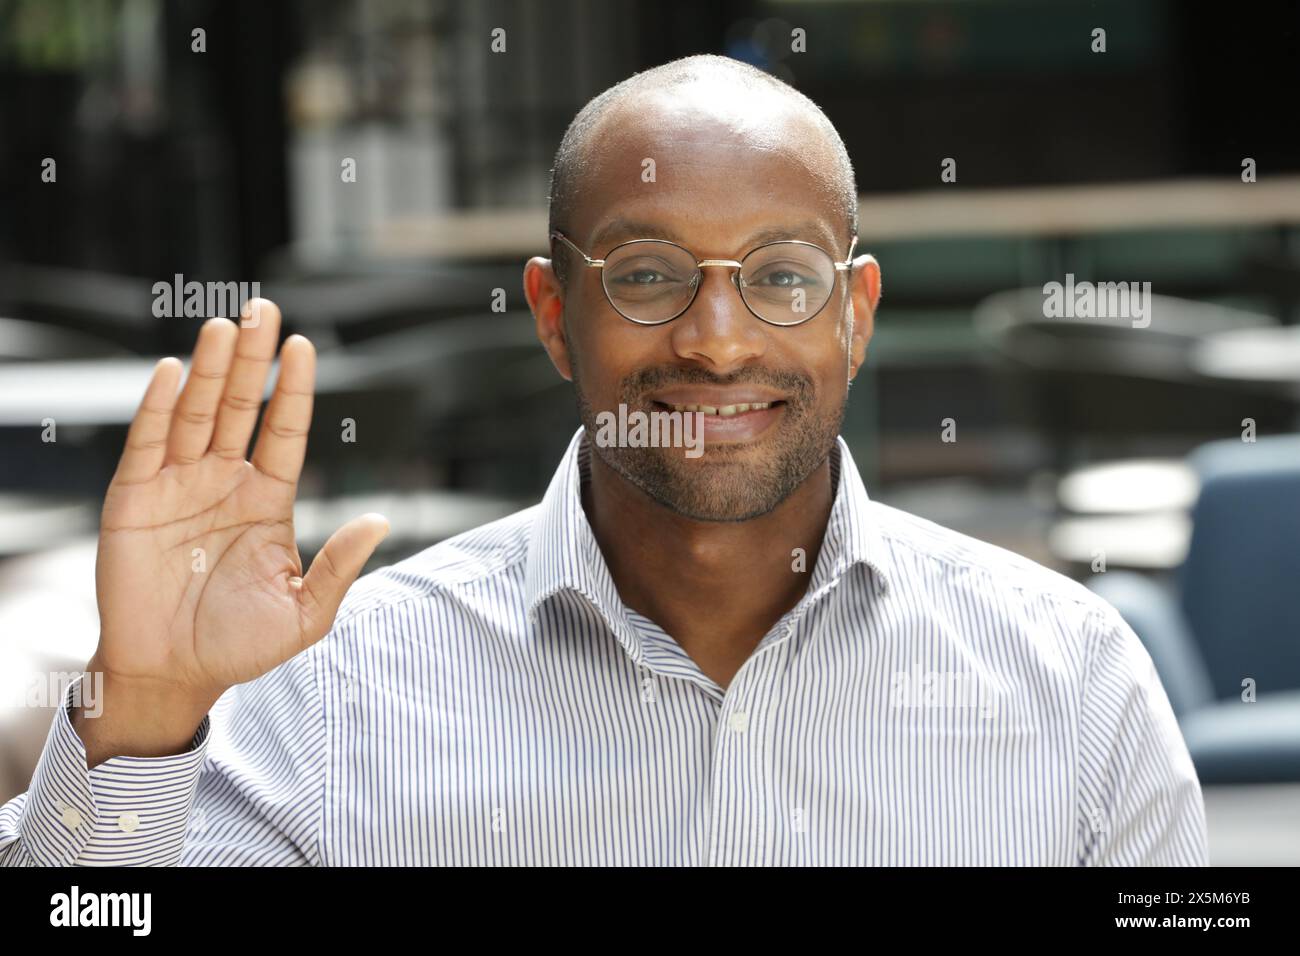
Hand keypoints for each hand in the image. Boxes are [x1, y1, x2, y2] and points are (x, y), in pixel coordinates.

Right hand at [90, 298, 388, 720]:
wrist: (172, 675)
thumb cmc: (238, 646)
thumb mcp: (305, 613)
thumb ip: (339, 566)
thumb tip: (380, 520)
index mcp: (267, 499)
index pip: (284, 431)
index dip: (294, 389)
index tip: (304, 345)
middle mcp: (224, 482)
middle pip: (242, 407)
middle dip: (252, 359)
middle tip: (263, 309)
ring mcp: (178, 486)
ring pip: (197, 414)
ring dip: (209, 369)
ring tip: (224, 325)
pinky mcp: (134, 499)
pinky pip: (148, 443)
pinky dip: (159, 407)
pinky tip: (175, 371)